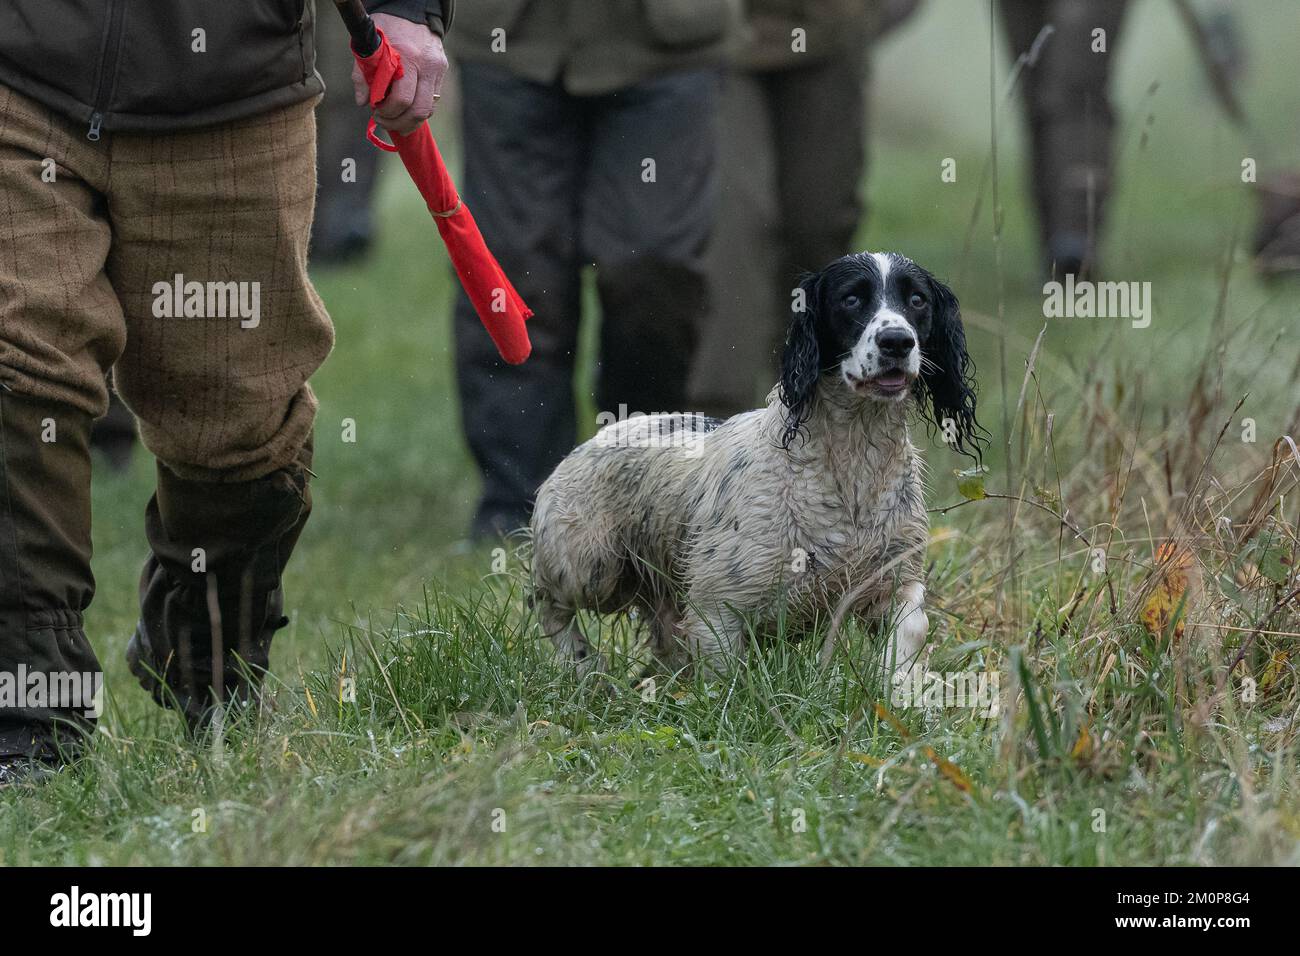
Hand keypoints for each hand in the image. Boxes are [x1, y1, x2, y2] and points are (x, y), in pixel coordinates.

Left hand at [352, 13, 447, 135]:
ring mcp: (437, 69)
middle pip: (419, 110)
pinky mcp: (442, 71)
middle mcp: (425, 64)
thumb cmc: (387, 29)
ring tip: (396, 120)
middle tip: (385, 121)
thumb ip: (362, 75)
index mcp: (406, 57)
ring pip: (429, 109)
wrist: (412, 12)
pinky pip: (433, 100)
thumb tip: (363, 102)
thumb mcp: (370, 47)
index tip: (376, 112)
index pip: (402, 99)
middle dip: (400, 123)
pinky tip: (406, 108)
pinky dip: (418, 109)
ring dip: (411, 121)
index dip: (388, 112)